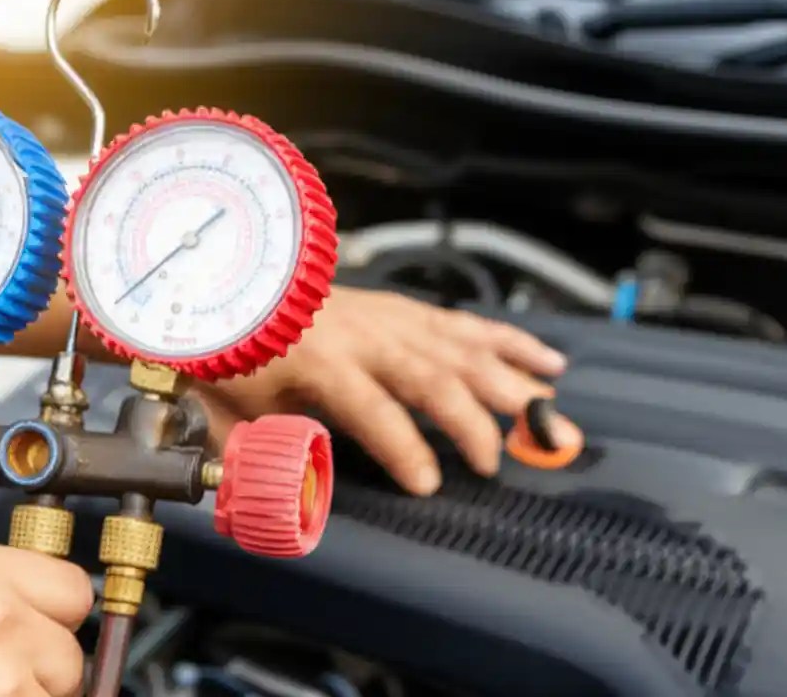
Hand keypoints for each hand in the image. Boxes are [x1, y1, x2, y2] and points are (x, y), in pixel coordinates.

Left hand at [196, 286, 580, 494]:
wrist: (237, 285)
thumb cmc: (238, 352)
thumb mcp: (239, 409)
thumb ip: (262, 454)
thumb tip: (287, 501)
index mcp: (323, 361)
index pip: (373, 408)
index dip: (404, 447)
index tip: (429, 485)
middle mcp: (367, 335)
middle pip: (433, 377)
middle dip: (474, 422)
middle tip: (502, 463)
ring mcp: (392, 318)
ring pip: (462, 350)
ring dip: (510, 383)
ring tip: (549, 415)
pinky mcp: (407, 309)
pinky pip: (466, 326)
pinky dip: (510, 343)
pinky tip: (548, 363)